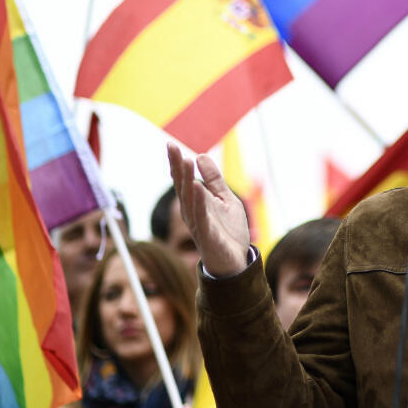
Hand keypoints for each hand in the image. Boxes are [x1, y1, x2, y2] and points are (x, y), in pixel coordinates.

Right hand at [167, 142, 250, 277]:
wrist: (236, 262)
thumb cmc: (228, 231)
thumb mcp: (225, 199)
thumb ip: (214, 180)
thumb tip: (200, 155)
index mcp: (195, 204)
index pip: (183, 181)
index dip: (176, 164)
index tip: (171, 145)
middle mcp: (192, 214)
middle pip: (182, 188)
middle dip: (177, 168)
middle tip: (173, 149)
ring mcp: (199, 226)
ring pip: (190, 201)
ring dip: (186, 181)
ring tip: (184, 161)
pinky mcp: (208, 237)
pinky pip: (202, 218)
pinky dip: (199, 203)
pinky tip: (196, 187)